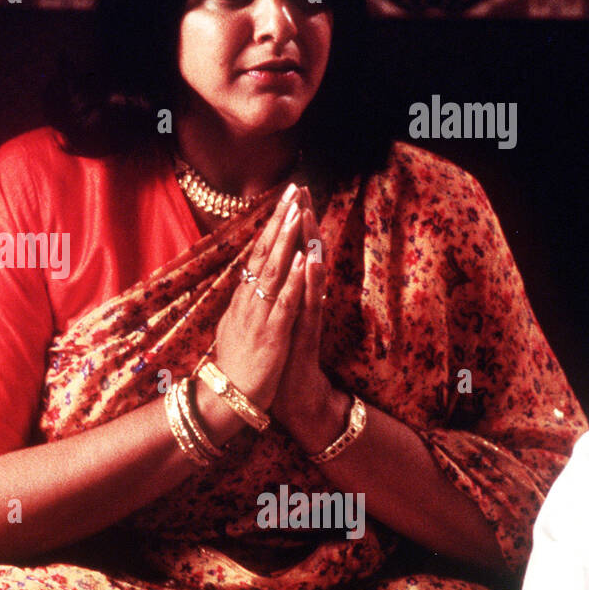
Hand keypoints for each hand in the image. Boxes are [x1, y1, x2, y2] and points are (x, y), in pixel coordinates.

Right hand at [211, 183, 308, 411]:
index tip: (284, 200)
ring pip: (273, 272)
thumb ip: (244, 304)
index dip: (271, 227)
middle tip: (293, 190)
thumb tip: (247, 283)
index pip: (257, 254)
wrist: (227, 398)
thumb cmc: (235, 366)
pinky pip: (284, 303)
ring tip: (296, 212)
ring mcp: (259, 316)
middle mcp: (249, 302)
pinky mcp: (272, 335)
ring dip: (285, 241)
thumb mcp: (235, 327)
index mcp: (243, 300)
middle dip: (279, 221)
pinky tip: (300, 261)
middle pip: (264, 253)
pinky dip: (292, 281)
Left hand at [269, 187, 349, 450]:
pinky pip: (309, 305)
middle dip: (302, 224)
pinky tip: (313, 264)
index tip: (289, 195)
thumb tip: (275, 271)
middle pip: (304, 256)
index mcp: (289, 296)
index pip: (290, 253)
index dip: (289, 225)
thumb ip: (279, 295)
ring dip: (310, 246)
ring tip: (311, 218)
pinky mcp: (306, 334)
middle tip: (303, 192)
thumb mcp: (276, 320)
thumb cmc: (282, 358)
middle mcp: (301, 302)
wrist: (294, 397)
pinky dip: (310, 284)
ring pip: (310, 276)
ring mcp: (305, 316)